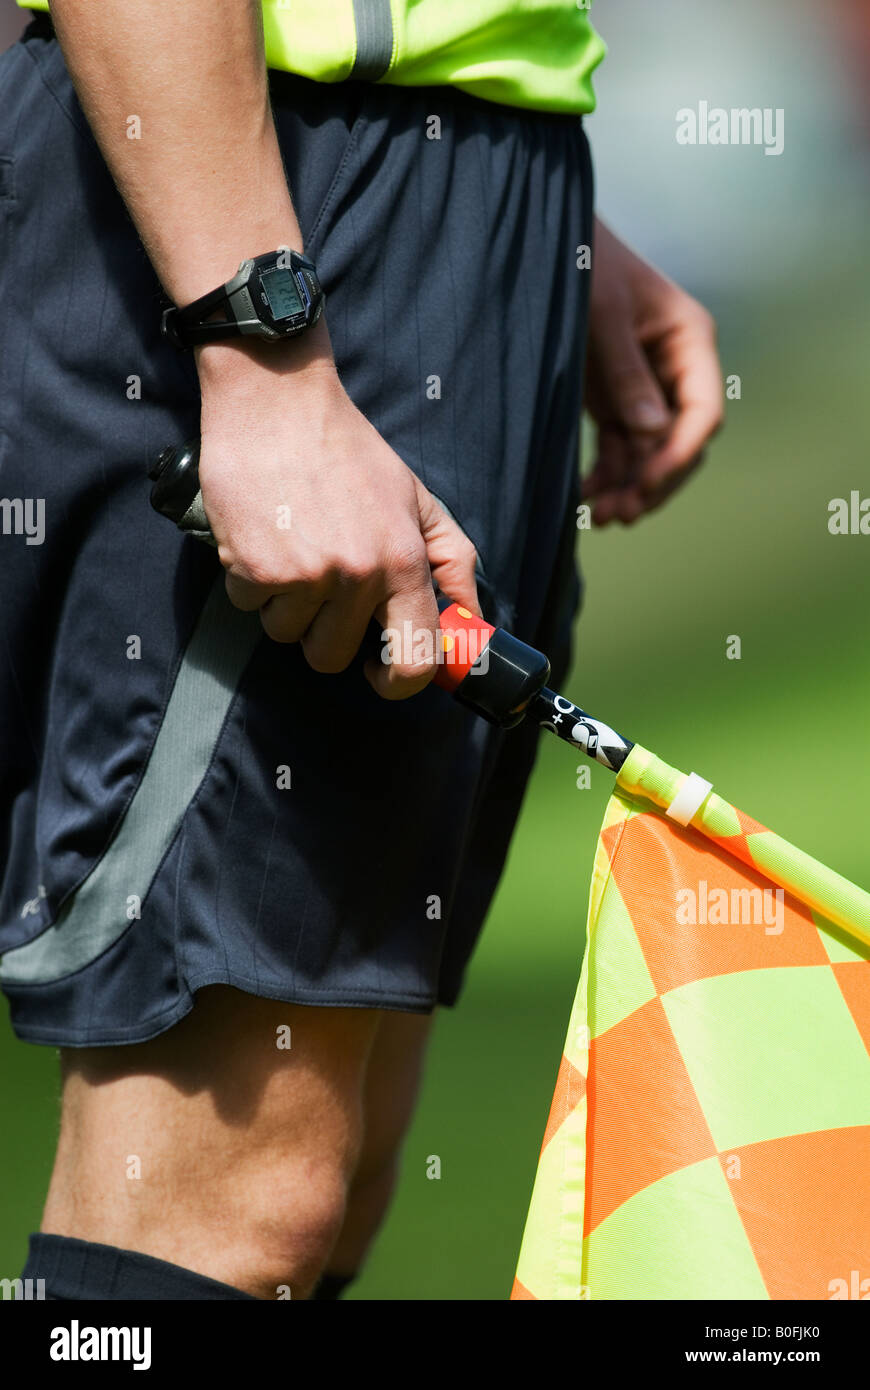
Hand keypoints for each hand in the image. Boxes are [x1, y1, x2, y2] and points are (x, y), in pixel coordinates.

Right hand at [196, 329, 479, 698]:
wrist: (277, 401)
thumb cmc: (349, 450)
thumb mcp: (416, 498)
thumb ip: (451, 561)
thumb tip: (470, 622)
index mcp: (404, 561)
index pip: (413, 661)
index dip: (396, 680)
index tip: (381, 670)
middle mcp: (357, 575)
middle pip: (333, 657)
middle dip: (325, 631)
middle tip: (323, 584)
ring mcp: (303, 576)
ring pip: (287, 634)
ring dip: (285, 604)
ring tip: (292, 548)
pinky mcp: (253, 569)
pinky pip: (249, 607)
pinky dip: (250, 580)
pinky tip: (263, 535)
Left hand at [583, 219, 722, 524]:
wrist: (545, 245)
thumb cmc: (579, 265)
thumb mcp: (599, 316)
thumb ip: (625, 373)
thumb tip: (652, 433)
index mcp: (690, 340)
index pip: (703, 412)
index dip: (679, 454)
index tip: (646, 485)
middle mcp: (676, 367)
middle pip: (683, 442)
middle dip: (655, 482)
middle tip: (620, 515)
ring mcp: (647, 386)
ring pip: (651, 453)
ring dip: (630, 488)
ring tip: (599, 518)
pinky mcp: (617, 398)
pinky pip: (623, 448)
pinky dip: (608, 475)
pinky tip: (585, 498)